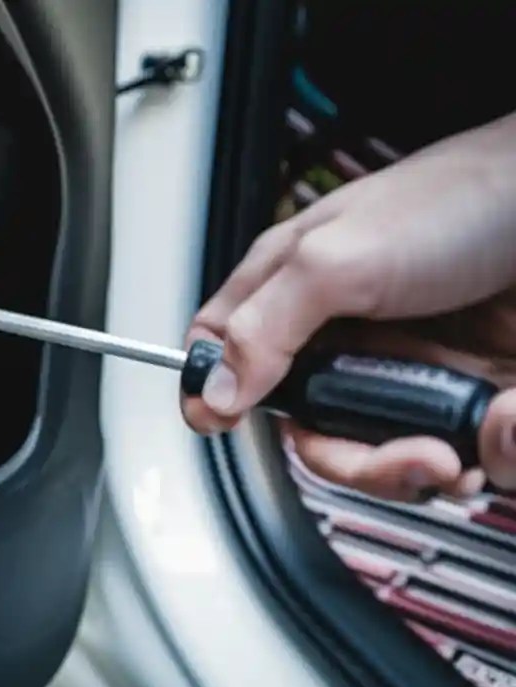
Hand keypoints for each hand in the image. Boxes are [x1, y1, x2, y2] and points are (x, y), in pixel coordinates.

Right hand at [184, 111, 515, 500]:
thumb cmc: (459, 200)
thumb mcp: (337, 259)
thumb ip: (263, 327)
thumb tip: (215, 392)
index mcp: (292, 292)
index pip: (224, 354)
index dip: (216, 396)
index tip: (227, 427)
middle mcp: (345, 337)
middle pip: (311, 430)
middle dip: (353, 461)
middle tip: (399, 454)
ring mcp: (407, 367)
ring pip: (382, 454)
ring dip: (421, 470)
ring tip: (457, 453)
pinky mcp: (466, 394)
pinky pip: (457, 453)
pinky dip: (482, 456)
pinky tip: (497, 427)